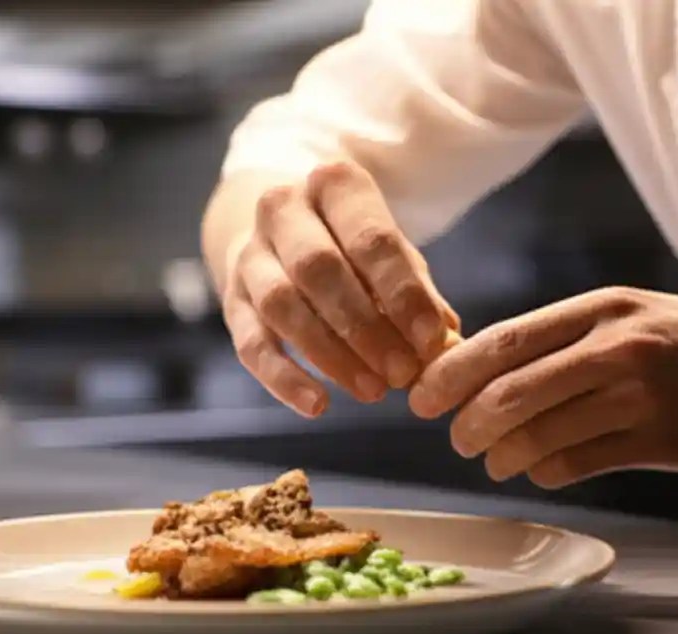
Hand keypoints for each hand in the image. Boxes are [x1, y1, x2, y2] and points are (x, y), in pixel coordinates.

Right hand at [220, 161, 458, 416]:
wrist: (281, 229)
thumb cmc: (352, 243)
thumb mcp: (391, 250)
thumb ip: (417, 291)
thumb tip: (445, 341)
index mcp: (333, 184)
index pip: (370, 239)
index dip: (403, 294)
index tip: (430, 340)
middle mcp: (282, 208)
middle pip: (319, 269)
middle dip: (365, 328)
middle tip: (401, 374)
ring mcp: (249, 253)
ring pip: (282, 305)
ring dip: (329, 354)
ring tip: (370, 390)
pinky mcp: (231, 298)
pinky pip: (250, 342)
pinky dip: (282, 378)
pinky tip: (317, 405)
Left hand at [408, 287, 677, 487]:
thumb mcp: (639, 316)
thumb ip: (572, 339)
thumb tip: (491, 368)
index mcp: (603, 307)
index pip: (502, 340)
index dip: (451, 373)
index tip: (422, 396)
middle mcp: (616, 347)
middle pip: (508, 392)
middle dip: (467, 424)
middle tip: (457, 440)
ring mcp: (639, 397)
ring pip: (536, 436)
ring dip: (503, 456)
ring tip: (496, 461)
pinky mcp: (661, 443)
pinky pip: (577, 465)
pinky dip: (546, 472)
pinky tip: (543, 470)